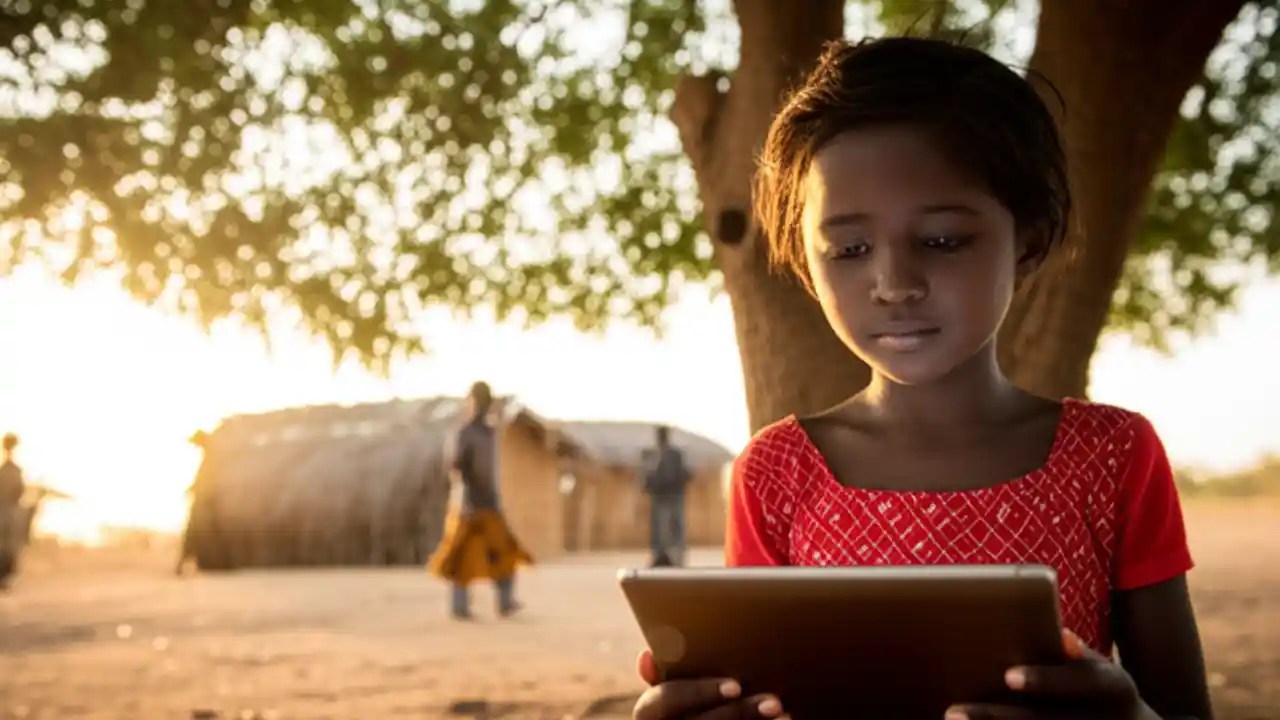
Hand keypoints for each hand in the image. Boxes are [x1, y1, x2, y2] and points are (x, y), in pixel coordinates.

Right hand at [633, 648, 787, 719]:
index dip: (699, 691)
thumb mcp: (669, 699)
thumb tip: (647, 656)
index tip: (735, 685)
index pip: (665, 699)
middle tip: (774, 700)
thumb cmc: (687, 708)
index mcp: (647, 716)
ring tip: (783, 712)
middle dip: (738, 712)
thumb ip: (664, 679)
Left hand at [946, 630, 1153, 719]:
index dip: (1045, 679)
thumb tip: (1061, 635)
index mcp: (1112, 687)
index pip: (1078, 682)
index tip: (1009, 676)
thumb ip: (1076, 655)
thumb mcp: (1101, 670)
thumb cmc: (1101, 690)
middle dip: (997, 718)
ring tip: (953, 718)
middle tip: (954, 710)